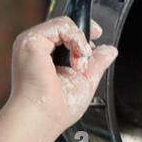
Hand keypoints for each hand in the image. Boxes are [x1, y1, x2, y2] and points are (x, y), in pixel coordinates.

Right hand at [7, 17, 117, 131]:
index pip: (65, 34)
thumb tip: (110, 50)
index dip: (82, 33)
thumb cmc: (57, 108)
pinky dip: (75, 38)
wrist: (44, 117)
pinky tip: (77, 56)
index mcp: (46, 57)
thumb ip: (97, 63)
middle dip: (83, 41)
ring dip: (80, 42)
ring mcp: (32, 43)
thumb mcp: (85, 80)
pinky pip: (60, 25)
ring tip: (79, 65)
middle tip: (85, 62)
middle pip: (66, 27)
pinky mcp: (31, 41)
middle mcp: (37, 48)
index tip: (97, 36)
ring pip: (64, 24)